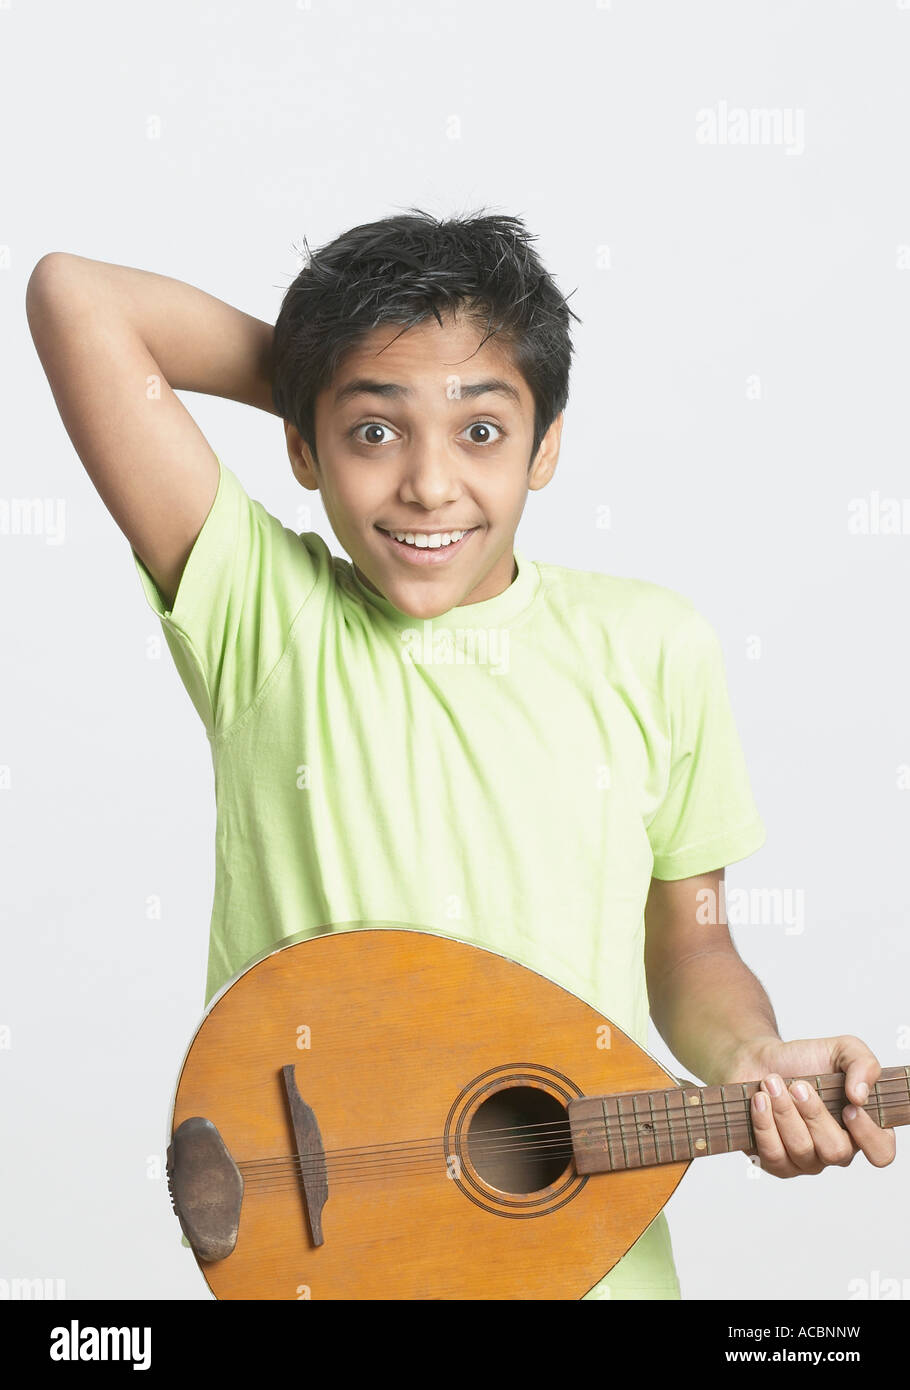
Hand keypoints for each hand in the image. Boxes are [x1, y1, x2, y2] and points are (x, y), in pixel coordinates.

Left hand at [724, 1034, 896, 1177]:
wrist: (761, 1060)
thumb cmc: (804, 1060)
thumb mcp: (842, 1049)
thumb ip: (864, 1064)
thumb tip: (861, 1097)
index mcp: (861, 1128)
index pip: (881, 1152)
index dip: (867, 1135)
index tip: (848, 1107)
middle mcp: (837, 1150)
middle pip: (836, 1152)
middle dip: (814, 1114)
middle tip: (797, 1085)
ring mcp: (807, 1161)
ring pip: (802, 1151)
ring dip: (784, 1112)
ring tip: (771, 1083)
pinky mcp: (776, 1163)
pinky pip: (773, 1155)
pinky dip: (764, 1123)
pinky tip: (760, 1100)